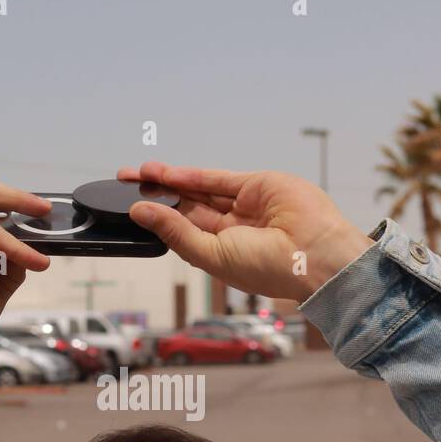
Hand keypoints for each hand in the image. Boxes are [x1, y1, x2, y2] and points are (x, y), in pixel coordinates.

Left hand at [118, 162, 373, 302]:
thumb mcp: (212, 255)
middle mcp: (233, 228)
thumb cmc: (269, 268)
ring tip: (137, 174)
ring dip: (169, 180)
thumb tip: (142, 212)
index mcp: (223, 252)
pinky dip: (190, 175)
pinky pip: (218, 179)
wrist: (315, 255)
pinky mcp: (257, 185)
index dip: (157, 218)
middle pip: (186, 207)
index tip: (130, 209)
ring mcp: (246, 205)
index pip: (183, 231)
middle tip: (125, 184)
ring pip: (199, 189)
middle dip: (157, 195)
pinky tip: (164, 173)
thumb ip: (175, 232)